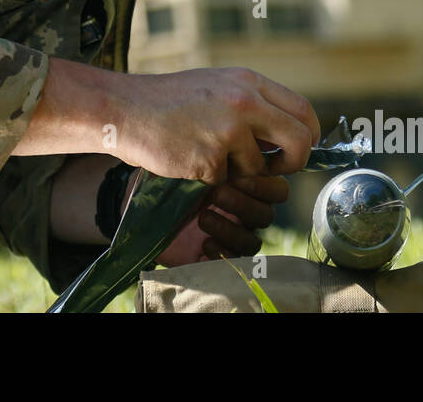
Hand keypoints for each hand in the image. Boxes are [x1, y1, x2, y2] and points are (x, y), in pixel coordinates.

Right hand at [115, 67, 319, 183]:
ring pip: (258, 167)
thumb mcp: (218, 86)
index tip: (300, 148)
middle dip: (293, 161)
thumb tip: (288, 132)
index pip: (303, 110)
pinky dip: (209, 176)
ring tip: (205, 150)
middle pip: (299, 141)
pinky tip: (188, 156)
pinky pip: (225, 180)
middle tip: (275, 168)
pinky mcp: (210, 159)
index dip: (308, 135)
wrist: (126, 109)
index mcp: (249, 82)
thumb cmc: (170, 100)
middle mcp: (244, 103)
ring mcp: (228, 132)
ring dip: (237, 170)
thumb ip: (253, 103)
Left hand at [157, 173, 289, 266]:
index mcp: (246, 186)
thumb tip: (231, 164)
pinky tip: (203, 243)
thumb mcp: (195, 161)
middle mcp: (243, 212)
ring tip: (202, 217)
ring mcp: (231, 235)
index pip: (278, 190)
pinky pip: (235, 263)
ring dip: (230, 229)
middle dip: (242, 204)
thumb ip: (219, 160)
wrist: (143, 199)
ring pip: (253, 241)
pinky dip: (223, 253)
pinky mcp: (216, 255)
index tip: (236, 174)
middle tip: (214, 192)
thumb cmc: (171, 172)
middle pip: (266, 215)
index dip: (263, 186)